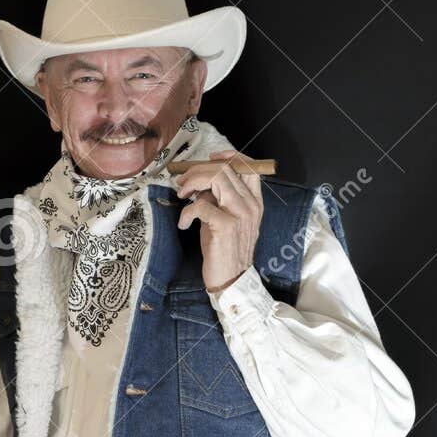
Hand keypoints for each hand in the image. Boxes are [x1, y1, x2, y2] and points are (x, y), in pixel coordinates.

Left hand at [174, 149, 263, 292]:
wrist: (232, 280)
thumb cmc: (226, 251)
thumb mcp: (229, 220)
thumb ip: (222, 199)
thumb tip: (201, 181)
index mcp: (254, 202)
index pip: (249, 166)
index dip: (228, 156)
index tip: (210, 158)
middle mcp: (250, 205)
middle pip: (225, 168)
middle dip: (198, 170)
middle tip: (183, 182)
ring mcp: (240, 215)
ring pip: (216, 178)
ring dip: (192, 183)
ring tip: (182, 196)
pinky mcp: (226, 226)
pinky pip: (201, 205)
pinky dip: (186, 213)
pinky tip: (184, 224)